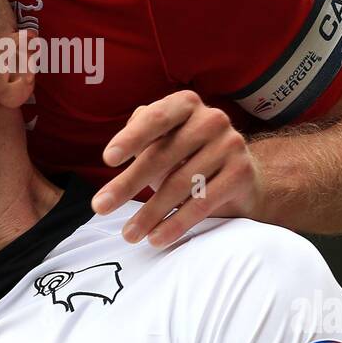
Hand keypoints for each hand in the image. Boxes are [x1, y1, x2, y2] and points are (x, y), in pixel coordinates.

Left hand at [92, 90, 262, 245]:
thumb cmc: (188, 157)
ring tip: (129, 234)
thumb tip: (114, 152)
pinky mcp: (241, 173)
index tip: (107, 159)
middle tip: (100, 207)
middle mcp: (211, 118)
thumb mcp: (164, 141)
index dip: (130, 138)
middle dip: (128, 185)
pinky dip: (176, 224)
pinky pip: (202, 202)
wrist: (240, 177)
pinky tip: (157, 238)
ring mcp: (230, 144)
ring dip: (149, 213)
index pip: (155, 118)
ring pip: (180, 183)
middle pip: (162, 155)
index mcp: (185, 104)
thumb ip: (140, 136)